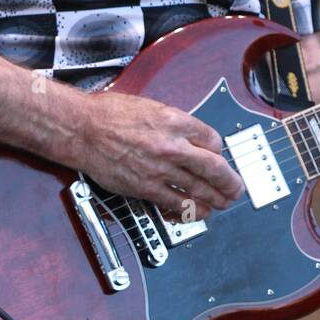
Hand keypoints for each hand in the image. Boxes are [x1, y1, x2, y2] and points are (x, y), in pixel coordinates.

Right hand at [78, 90, 244, 220]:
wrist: (82, 129)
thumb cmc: (109, 114)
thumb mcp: (151, 106)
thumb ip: (174, 123)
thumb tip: (190, 137)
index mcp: (175, 120)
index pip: (213, 140)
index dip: (220, 151)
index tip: (219, 157)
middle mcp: (172, 145)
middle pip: (214, 168)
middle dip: (230, 182)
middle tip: (236, 188)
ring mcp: (160, 169)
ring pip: (199, 190)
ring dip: (216, 199)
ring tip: (223, 204)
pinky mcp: (145, 187)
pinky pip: (175, 204)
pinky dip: (189, 210)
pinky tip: (197, 212)